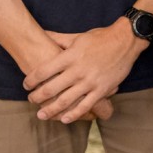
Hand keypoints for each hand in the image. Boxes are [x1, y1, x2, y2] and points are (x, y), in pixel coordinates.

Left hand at [23, 19, 145, 123]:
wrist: (126, 40)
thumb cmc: (100, 38)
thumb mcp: (77, 36)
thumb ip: (58, 38)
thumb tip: (41, 33)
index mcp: (70, 56)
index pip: (43, 71)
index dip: (31, 80)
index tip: (26, 85)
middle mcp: (78, 70)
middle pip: (50, 88)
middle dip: (37, 97)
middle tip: (31, 100)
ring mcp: (90, 82)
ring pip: (65, 101)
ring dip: (50, 109)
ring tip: (41, 114)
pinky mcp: (102, 90)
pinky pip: (85, 106)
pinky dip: (73, 114)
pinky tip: (64, 119)